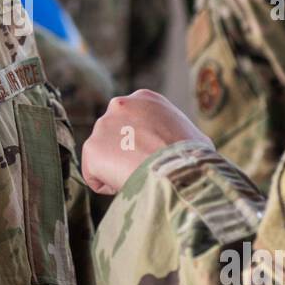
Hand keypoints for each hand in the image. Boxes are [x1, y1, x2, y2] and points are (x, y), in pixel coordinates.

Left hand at [81, 89, 214, 194]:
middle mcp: (119, 105)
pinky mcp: (91, 148)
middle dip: (125, 154)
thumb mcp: (193, 136)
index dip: (144, 144)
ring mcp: (102, 125)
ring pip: (104, 156)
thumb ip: (177, 135)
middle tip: (145, 169)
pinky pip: (94, 175)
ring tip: (139, 177)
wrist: (177, 169)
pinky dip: (108, 185)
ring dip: (118, 169)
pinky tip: (127, 184)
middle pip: (115, 137)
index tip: (154, 157)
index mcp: (145, 98)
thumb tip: (187, 150)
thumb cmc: (193, 157)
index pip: (133, 123)